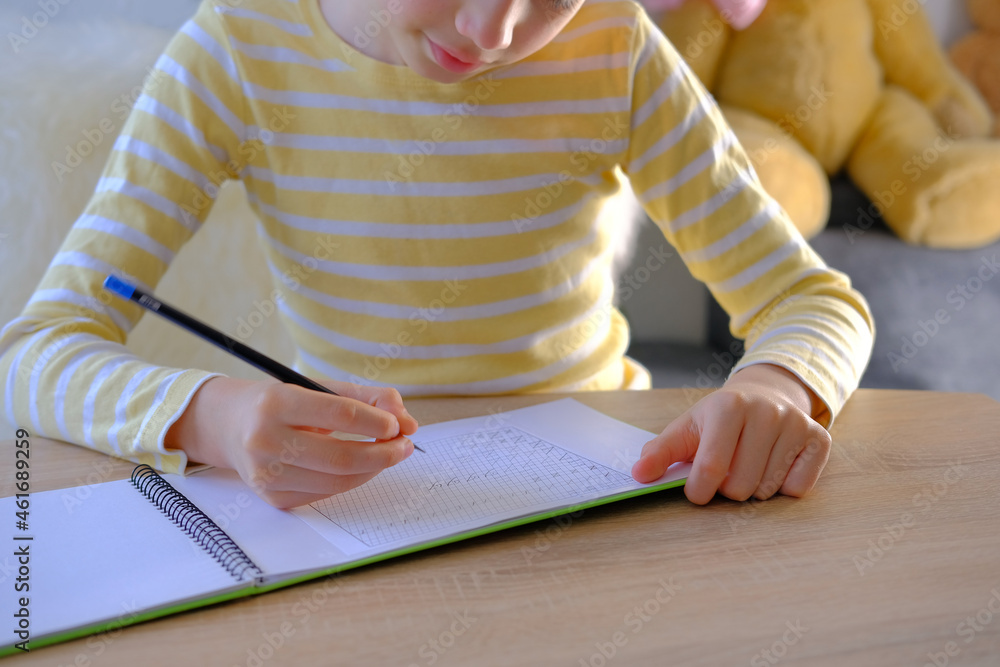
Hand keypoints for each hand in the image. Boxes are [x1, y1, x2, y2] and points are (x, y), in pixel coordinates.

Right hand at [166, 377, 418, 507]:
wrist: (228, 425)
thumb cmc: (282, 403)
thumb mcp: (319, 388)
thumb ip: (366, 398)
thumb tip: (406, 420)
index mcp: (276, 403)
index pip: (339, 414)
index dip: (375, 421)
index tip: (397, 424)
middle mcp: (265, 440)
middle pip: (341, 456)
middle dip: (383, 453)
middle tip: (405, 445)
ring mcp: (266, 474)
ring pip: (336, 481)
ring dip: (372, 469)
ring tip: (390, 453)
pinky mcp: (272, 497)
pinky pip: (324, 494)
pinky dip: (351, 481)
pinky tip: (361, 467)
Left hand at [631, 364, 831, 503]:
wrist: (766, 394)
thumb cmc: (720, 419)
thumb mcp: (687, 428)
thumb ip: (661, 452)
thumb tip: (638, 475)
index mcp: (728, 407)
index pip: (711, 468)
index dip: (699, 491)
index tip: (696, 491)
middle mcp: (766, 411)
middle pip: (740, 487)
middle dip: (727, 489)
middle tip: (728, 469)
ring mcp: (796, 424)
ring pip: (768, 491)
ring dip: (753, 488)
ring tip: (750, 464)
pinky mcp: (819, 439)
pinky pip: (798, 488)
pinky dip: (783, 487)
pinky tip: (774, 464)